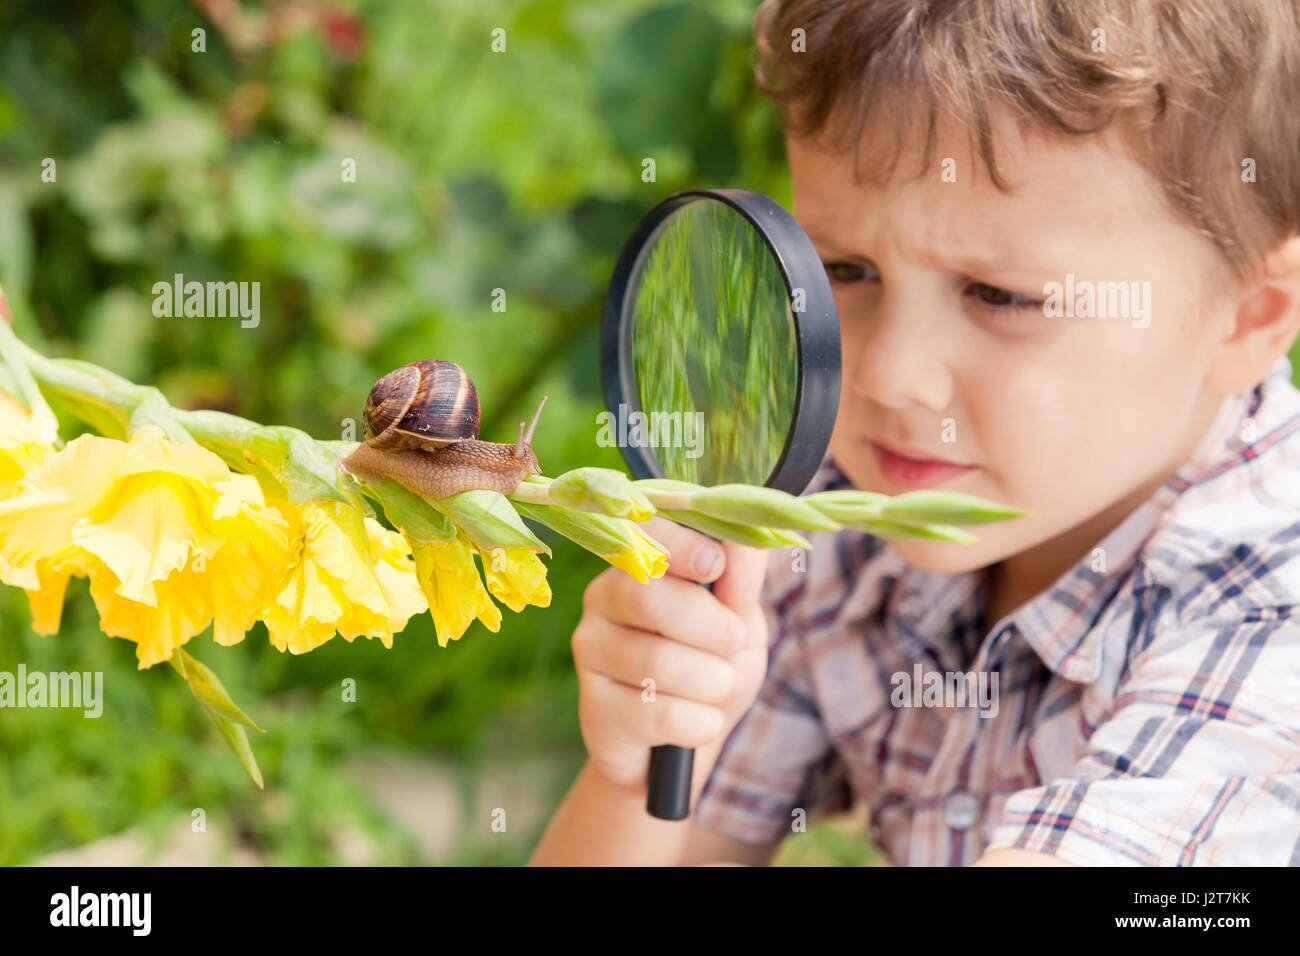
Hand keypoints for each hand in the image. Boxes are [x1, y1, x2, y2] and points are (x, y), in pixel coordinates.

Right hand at [572, 516, 769, 790]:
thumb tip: (749, 535)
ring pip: (657, 661)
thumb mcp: (740, 620)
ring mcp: (591, 656)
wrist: (687, 747)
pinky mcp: (595, 711)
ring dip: (713, 681)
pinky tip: (702, 721)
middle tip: (735, 643)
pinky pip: (659, 714)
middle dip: (712, 627)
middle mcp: (601, 602)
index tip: (714, 562)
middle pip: (649, 598)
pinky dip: (701, 722)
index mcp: (636, 566)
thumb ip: (741, 579)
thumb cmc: (713, 667)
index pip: (642, 538)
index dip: (678, 546)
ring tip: (723, 687)